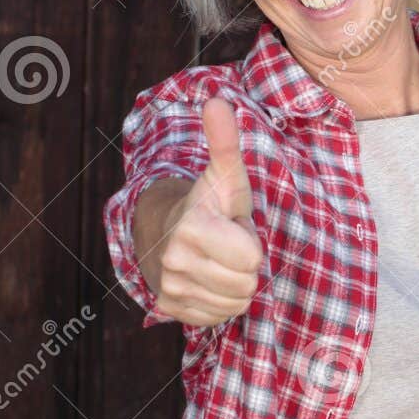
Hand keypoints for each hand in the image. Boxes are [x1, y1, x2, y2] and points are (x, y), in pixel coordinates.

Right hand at [155, 98, 264, 327]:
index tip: (232, 227)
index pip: (252, 259)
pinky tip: (209, 279)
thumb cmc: (210, 204)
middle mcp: (175, 260)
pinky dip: (221, 302)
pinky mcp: (171, 309)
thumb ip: (224, 142)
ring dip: (235, 284)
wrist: (167, 231)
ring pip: (235, 303)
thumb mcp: (224, 175)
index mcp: (191, 226)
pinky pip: (219, 317)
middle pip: (246, 284)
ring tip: (218, 260)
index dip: (250, 242)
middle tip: (226, 245)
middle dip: (244, 265)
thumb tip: (218, 101)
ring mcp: (171, 288)